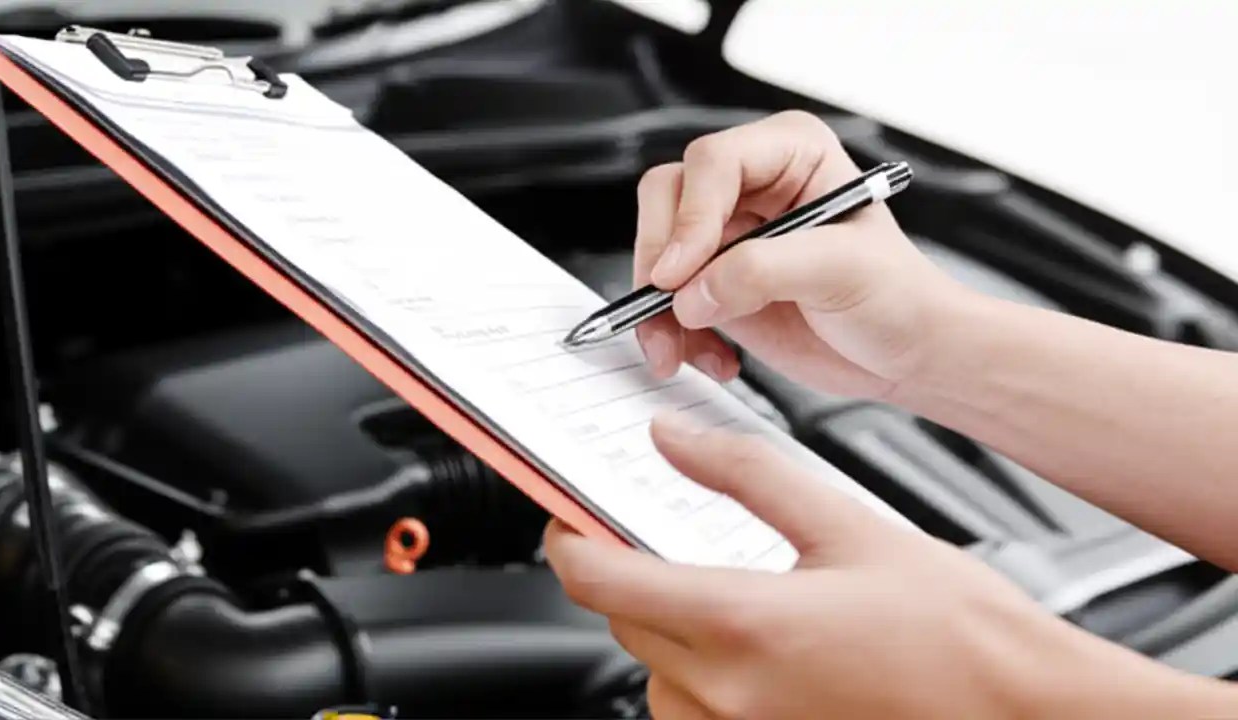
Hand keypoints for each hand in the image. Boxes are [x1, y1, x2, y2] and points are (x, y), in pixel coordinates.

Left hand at [545, 414, 1236, 718]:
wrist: (1023, 708)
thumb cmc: (958, 631)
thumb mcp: (847, 523)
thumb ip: (745, 474)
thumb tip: (675, 440)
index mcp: (744, 623)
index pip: (600, 581)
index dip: (566, 541)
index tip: (565, 516)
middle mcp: (730, 692)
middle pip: (623, 623)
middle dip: (624, 574)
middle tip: (651, 533)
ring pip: (653, 675)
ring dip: (661, 628)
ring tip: (715, 590)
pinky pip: (694, 713)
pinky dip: (697, 675)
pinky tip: (749, 645)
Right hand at [633, 111, 968, 398]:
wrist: (906, 354)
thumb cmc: (898, 297)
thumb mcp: (840, 270)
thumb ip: (761, 270)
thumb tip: (692, 292)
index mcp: (791, 153)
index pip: (714, 164)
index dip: (690, 217)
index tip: (680, 274)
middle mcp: (752, 186)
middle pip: (667, 199)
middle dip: (661, 260)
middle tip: (669, 308)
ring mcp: (729, 236)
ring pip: (656, 252)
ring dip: (656, 308)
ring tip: (681, 351)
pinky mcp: (715, 284)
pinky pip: (663, 300)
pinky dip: (672, 334)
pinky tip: (712, 358)